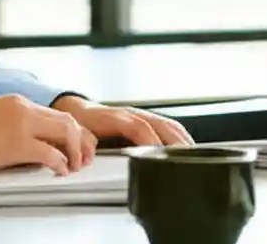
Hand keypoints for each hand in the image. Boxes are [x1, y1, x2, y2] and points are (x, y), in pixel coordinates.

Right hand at [0, 94, 96, 176]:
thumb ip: (11, 123)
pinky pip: (50, 153)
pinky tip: (59, 171)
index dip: (70, 130)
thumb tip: (24, 141)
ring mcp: (22, 125)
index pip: (54, 113)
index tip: (75, 144)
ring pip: (66, 131)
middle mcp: (24, 109)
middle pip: (67, 120)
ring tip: (75, 166)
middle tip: (84, 157)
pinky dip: (60, 163)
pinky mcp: (17, 144)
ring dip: (75, 151)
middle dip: (81, 139)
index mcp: (17, 102)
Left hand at [52, 96, 192, 146]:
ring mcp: (138, 114)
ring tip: (193, 153)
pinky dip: (178, 133)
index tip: (159, 154)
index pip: (138, 127)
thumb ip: (85, 144)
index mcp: (114, 117)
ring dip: (181, 138)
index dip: (150, 140)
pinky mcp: (143, 118)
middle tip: (186, 157)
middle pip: (159, 124)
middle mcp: (130, 114)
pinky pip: (165, 123)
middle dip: (175, 141)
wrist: (74, 109)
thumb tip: (89, 157)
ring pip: (166, 123)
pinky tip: (185, 144)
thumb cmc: (77, 124)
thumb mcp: (77, 133)